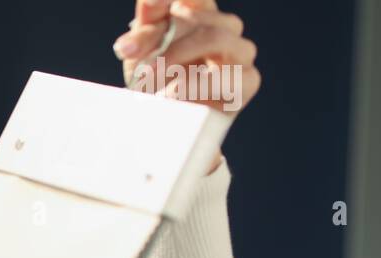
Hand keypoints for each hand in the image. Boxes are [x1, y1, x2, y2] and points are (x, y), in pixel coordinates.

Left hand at [114, 0, 261, 171]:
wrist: (168, 123)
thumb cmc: (156, 79)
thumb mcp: (141, 53)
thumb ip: (143, 31)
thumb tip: (144, 12)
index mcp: (199, 13)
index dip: (169, 0)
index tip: (152, 7)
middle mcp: (224, 28)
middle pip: (197, 18)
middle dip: (160, 38)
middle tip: (133, 59)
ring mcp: (240, 53)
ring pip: (216, 37)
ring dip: (176, 57)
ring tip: (150, 78)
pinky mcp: (247, 82)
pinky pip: (228, 76)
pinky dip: (194, 84)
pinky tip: (171, 94)